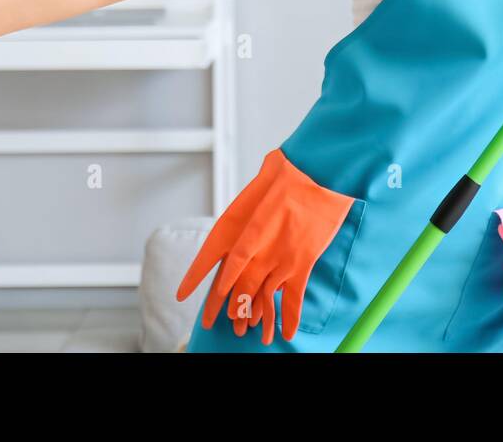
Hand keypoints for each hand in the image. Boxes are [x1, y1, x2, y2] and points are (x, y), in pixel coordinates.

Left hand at [175, 147, 355, 344]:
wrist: (320, 172)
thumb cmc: (290, 170)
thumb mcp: (258, 181)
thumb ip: (251, 200)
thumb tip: (249, 195)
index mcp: (235, 226)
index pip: (208, 260)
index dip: (195, 280)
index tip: (182, 295)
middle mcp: (253, 248)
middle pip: (234, 286)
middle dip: (226, 307)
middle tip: (215, 321)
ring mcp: (278, 258)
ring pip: (260, 297)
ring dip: (254, 315)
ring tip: (247, 330)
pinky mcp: (301, 262)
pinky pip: (292, 298)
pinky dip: (289, 317)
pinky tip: (286, 333)